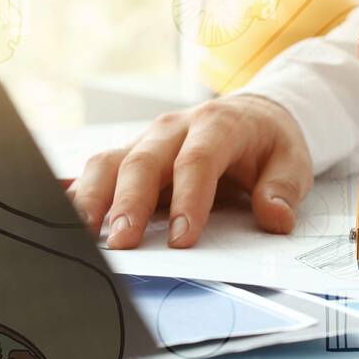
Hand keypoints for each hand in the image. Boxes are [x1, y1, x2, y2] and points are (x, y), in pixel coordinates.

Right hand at [67, 94, 311, 248]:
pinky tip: (65, 219)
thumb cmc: (268, 143)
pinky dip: (80, 193)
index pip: (198, 160)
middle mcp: (175, 129)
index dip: (189, 198)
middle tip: (122, 243)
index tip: (182, 239)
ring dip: (93, 197)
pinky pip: (99, 169)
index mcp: (218, 125)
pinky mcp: (132, 155)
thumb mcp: (293, 161)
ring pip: (111, 161)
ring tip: (81, 232)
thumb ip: (284, 189)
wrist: (253, 116)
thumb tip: (275, 218)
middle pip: (144, 160)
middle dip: (130, 202)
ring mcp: (148, 140)